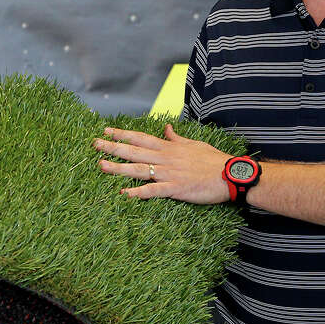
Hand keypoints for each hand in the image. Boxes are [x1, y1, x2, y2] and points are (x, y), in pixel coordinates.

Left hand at [94, 124, 231, 203]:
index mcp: (170, 148)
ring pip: (140, 169)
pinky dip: (138, 192)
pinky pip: (154, 190)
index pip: (142, 138)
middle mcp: (166, 158)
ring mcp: (170, 173)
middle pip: (135, 151)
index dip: (123, 134)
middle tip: (95, 144)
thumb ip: (177, 139)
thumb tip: (167, 129)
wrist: (229, 174)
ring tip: (101, 166)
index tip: (107, 131)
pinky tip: (124, 194)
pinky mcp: (176, 188)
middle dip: (113, 147)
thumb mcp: (194, 144)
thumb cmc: (213, 160)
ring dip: (119, 168)